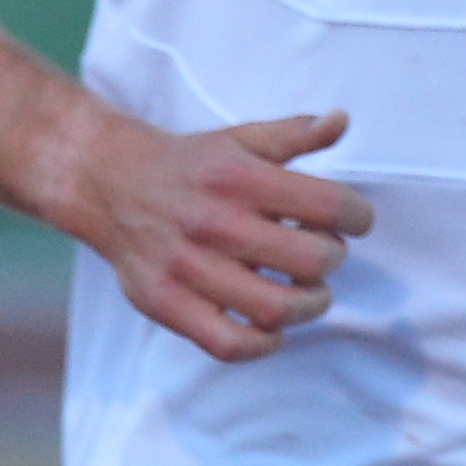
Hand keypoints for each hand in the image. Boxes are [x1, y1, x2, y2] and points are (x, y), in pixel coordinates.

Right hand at [59, 108, 372, 363]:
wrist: (107, 181)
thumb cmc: (188, 164)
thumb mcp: (241, 139)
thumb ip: (294, 135)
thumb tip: (341, 121)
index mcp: (240, 178)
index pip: (329, 206)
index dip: (358, 217)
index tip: (355, 222)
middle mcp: (216, 223)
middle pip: (311, 261)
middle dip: (333, 260)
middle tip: (326, 256)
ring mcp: (188, 267)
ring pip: (275, 308)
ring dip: (309, 306)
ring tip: (310, 294)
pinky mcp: (165, 302)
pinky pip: (228, 343)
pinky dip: (263, 344)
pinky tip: (272, 328)